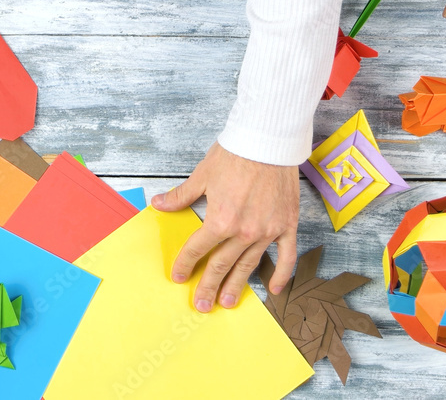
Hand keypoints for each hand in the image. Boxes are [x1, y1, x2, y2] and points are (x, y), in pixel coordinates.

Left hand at [151, 142, 298, 312]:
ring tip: (227, 301)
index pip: (197, 249)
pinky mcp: (286, 225)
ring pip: (249, 265)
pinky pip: (285, 256)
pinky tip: (274, 290)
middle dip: (208, 286)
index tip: (179, 276)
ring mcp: (267, 231)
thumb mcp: (201, 175)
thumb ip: (181, 196)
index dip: (185, 263)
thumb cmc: (235, 155)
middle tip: (201, 304)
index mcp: (220, 220)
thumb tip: (159, 203)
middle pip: (221, 265)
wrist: (268, 141)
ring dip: (237, 285)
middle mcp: (244, 231)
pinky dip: (281, 274)